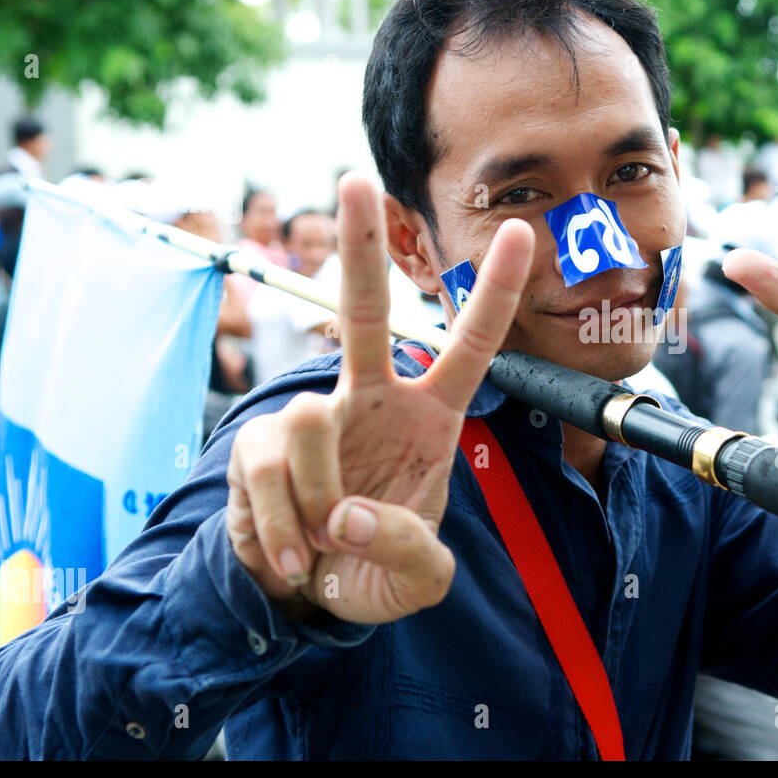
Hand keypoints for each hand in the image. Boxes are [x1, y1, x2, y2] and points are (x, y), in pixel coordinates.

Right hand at [225, 174, 534, 623]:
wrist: (305, 595)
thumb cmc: (375, 569)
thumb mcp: (419, 581)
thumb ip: (408, 553)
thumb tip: (348, 516)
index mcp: (430, 417)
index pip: (472, 345)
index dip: (496, 292)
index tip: (521, 230)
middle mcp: (372, 401)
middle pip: (366, 313)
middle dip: (360, 247)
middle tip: (354, 181)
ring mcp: (313, 419)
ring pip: (308, 420)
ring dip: (319, 499)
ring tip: (326, 542)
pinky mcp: (256, 447)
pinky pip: (267, 472)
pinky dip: (282, 528)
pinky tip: (293, 553)